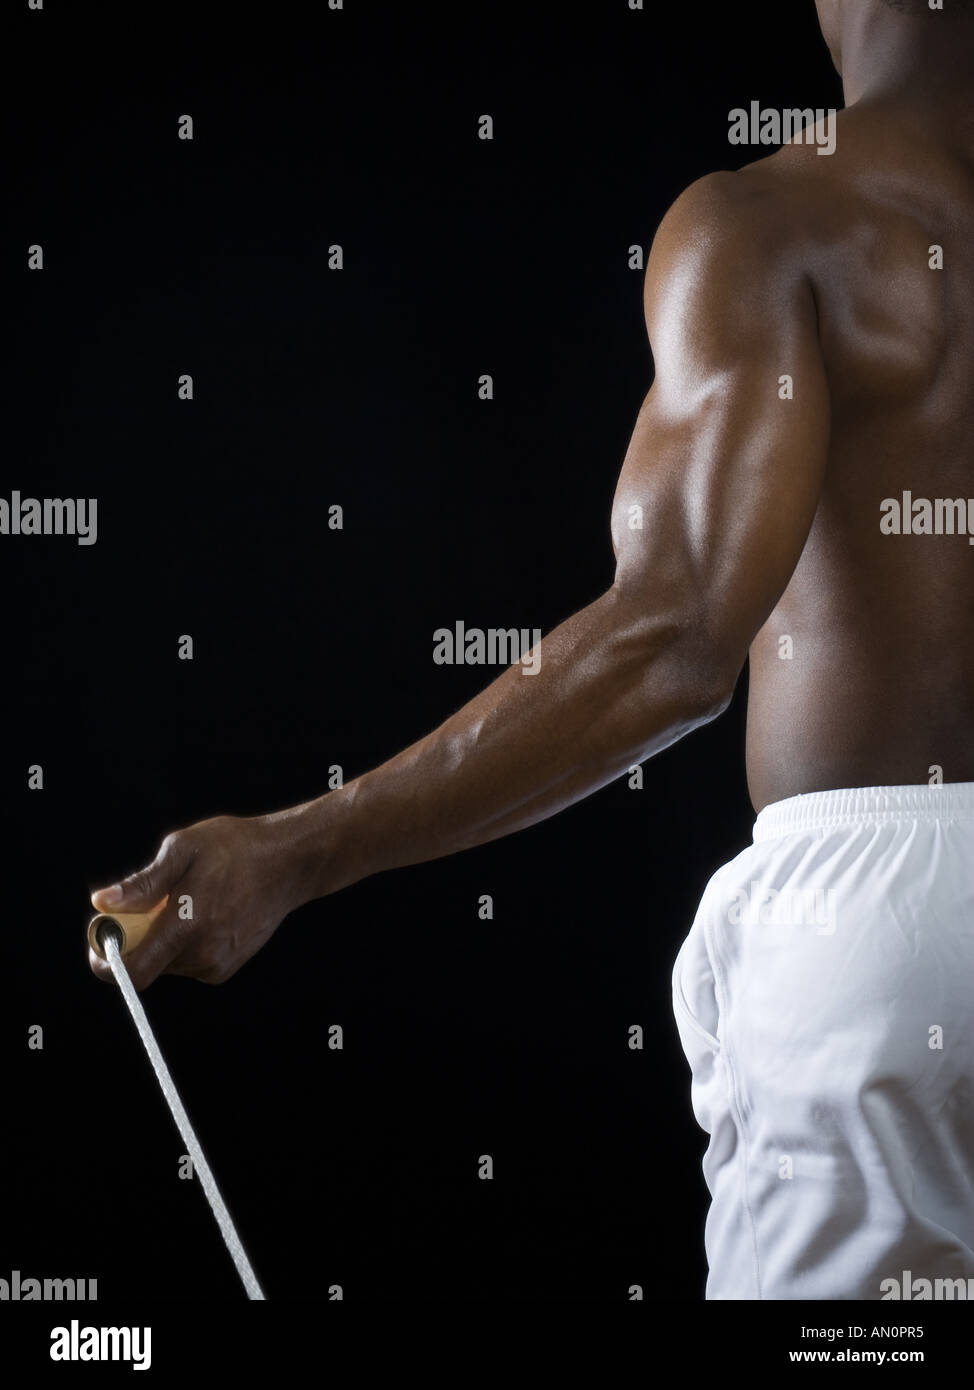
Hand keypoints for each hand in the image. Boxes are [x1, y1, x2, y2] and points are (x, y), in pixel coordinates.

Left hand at [88, 813, 309, 989]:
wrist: (290, 862)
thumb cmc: (236, 848)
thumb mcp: (184, 849)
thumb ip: (143, 883)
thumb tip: (103, 903)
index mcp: (187, 926)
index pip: (133, 971)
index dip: (108, 962)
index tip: (103, 940)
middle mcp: (203, 954)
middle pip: (148, 964)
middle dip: (138, 938)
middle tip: (153, 902)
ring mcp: (218, 964)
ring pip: (168, 963)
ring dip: (164, 939)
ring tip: (187, 901)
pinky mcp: (228, 966)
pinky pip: (189, 962)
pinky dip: (185, 943)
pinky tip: (205, 911)